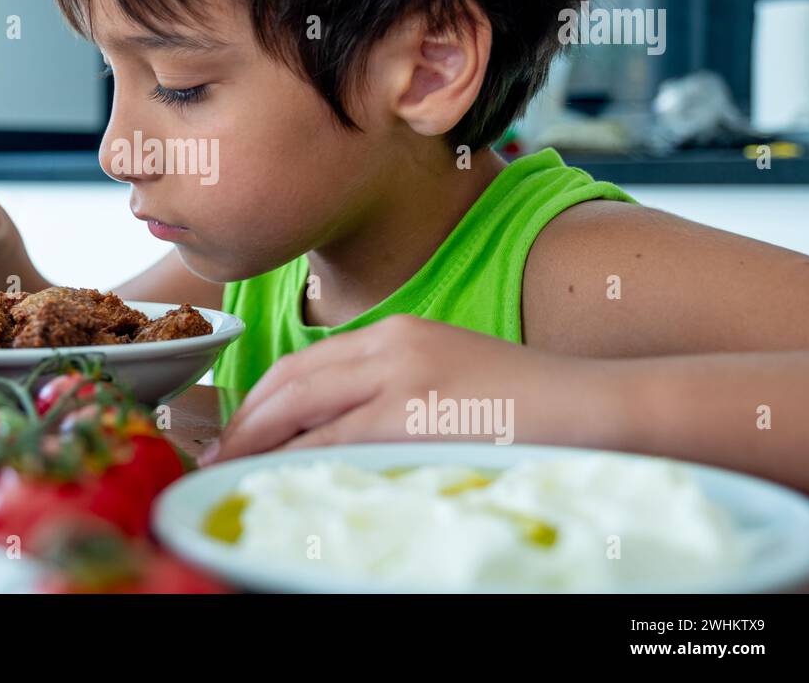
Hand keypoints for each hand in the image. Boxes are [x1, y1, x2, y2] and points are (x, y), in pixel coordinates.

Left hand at [203, 315, 625, 462]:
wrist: (590, 406)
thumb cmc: (526, 404)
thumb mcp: (447, 379)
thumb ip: (392, 393)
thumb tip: (337, 432)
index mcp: (394, 332)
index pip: (304, 363)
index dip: (261, 398)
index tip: (237, 429)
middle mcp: (388, 343)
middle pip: (290, 380)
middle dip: (245, 419)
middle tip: (218, 454)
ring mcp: (399, 374)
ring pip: (301, 407)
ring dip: (258, 440)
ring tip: (231, 470)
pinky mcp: (412, 411)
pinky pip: (335, 438)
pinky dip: (297, 457)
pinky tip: (276, 476)